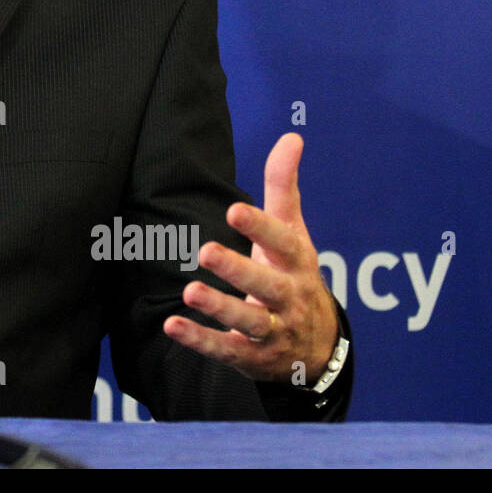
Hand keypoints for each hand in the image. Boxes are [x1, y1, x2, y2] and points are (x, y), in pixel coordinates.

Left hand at [163, 133, 338, 385]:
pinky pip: (225, 349)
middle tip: (207, 252)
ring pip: (248, 320)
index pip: (282, 242)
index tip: (234, 210)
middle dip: (239, 270)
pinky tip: (173, 325)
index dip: (260, 227)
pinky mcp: (251, 356)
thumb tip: (292, 136)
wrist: (318, 349)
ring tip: (190, 292)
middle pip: (266, 284)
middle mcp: (288, 297)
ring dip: (219, 308)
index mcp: (296, 263)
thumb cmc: (295, 275)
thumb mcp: (294, 232)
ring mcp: (272, 330)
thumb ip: (284, 186)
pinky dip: (200, 340)